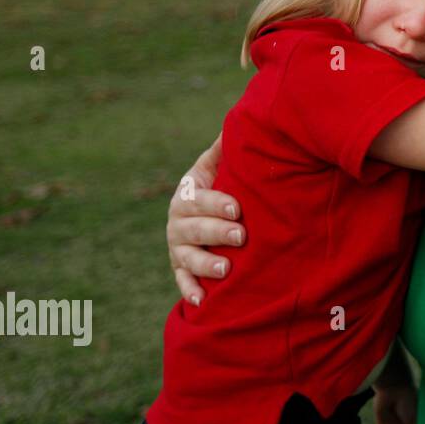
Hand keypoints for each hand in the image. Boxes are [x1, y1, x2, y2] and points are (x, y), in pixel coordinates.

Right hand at [166, 135, 245, 305]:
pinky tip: (203, 302)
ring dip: (205, 265)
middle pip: (192, 229)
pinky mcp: (183, 269)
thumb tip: (245, 120)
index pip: (197, 198)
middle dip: (216, 233)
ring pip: (187, 258)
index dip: (215, 203)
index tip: (238, 208)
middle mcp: (179, 221)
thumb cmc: (227, 183)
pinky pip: (183, 283)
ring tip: (227, 270)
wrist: (218, 212)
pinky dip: (191, 292)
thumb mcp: (222, 164)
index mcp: (189, 193)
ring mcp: (179, 247)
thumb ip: (228, 147)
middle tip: (241, 236)